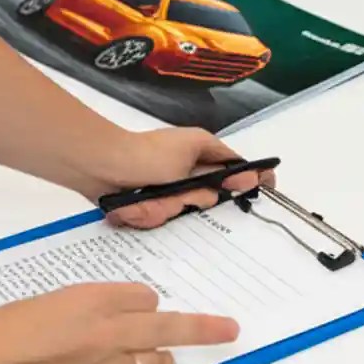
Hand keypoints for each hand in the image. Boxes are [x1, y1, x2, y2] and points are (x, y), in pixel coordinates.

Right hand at [0, 283, 238, 363]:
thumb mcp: (34, 307)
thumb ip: (75, 310)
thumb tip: (99, 320)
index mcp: (88, 299)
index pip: (144, 296)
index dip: (146, 305)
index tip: (155, 309)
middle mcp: (106, 333)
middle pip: (171, 330)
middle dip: (197, 331)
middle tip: (224, 330)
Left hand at [81, 127, 275, 229]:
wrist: (98, 165)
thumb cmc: (145, 158)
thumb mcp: (185, 168)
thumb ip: (213, 182)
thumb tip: (242, 181)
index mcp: (203, 148)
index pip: (238, 165)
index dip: (252, 178)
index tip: (266, 189)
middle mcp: (190, 166)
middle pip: (208, 195)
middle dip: (186, 202)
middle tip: (174, 198)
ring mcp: (170, 183)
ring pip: (182, 209)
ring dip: (161, 209)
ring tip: (144, 201)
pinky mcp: (152, 198)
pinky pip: (162, 214)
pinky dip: (146, 213)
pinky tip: (133, 206)